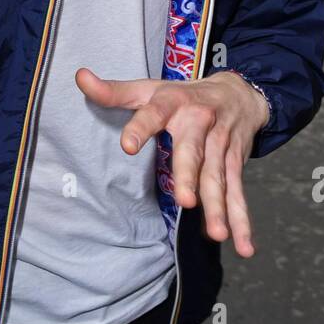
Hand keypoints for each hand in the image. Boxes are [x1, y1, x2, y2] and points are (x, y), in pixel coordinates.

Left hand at [76, 67, 269, 255]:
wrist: (240, 92)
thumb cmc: (184, 95)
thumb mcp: (150, 89)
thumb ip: (114, 91)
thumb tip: (80, 77)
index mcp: (173, 103)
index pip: (155, 113)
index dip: (141, 127)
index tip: (128, 144)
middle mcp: (200, 122)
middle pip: (194, 152)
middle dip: (190, 176)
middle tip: (186, 201)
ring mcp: (221, 145)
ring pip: (219, 178)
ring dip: (220, 207)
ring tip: (216, 234)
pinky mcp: (236, 163)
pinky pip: (238, 192)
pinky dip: (242, 219)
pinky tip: (243, 246)